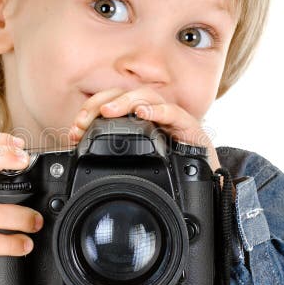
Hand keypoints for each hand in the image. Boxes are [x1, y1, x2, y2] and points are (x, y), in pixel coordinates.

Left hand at [68, 87, 221, 171]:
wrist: (209, 189)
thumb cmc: (172, 176)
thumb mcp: (136, 167)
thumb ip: (110, 158)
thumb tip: (75, 156)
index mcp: (140, 122)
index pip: (112, 103)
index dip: (91, 111)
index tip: (74, 130)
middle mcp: (156, 116)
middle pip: (126, 94)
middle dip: (101, 103)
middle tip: (83, 121)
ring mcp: (173, 120)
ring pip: (148, 96)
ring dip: (124, 102)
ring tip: (107, 112)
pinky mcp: (191, 129)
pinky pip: (175, 113)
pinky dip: (157, 111)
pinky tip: (143, 113)